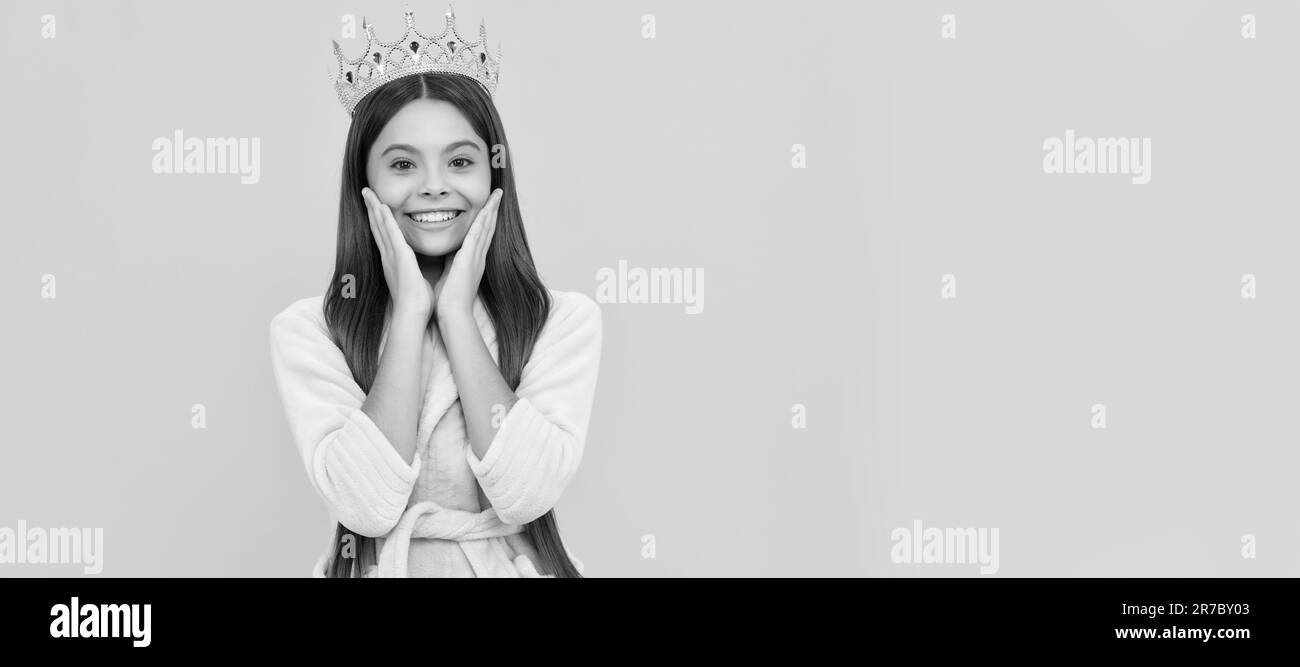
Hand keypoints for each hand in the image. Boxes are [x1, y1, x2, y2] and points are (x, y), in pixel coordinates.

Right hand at [362, 187, 433, 321]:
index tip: (374, 205)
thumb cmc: (416, 300)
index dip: (377, 219)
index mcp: (392, 260)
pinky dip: (385, 220)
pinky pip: (391, 234)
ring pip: (380, 226)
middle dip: (370, 208)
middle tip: (365, 192)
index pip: (383, 235)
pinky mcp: (399, 256)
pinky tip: (382, 207)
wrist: (413, 312)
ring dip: (374, 208)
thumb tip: (417, 267)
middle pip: (376, 226)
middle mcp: (388, 255)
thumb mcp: (414, 279)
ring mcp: (392, 255)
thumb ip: (413, 269)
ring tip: (368, 192)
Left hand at [433, 188, 502, 317]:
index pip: (482, 236)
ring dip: (492, 210)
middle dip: (493, 210)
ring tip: (496, 195)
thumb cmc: (449, 298)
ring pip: (486, 227)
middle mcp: (479, 257)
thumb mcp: (450, 273)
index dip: (487, 220)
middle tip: (498, 195)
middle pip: (489, 228)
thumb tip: (447, 251)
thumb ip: (451, 261)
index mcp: (474, 261)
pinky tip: (487, 209)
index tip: (489, 207)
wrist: (453, 312)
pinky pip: (478, 234)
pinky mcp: (470, 257)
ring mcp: (476, 256)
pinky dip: (483, 220)